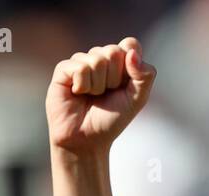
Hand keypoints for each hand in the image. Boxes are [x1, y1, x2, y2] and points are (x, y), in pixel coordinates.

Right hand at [46, 37, 154, 154]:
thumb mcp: (137, 99)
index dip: (131, 64)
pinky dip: (83, 85)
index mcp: (119, 62)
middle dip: (114, 78)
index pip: (130, 44)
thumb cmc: (112, 119)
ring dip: (98, 85)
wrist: (87, 139)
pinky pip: (80, 67)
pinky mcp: (63, 69)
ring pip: (97, 59)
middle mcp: (100, 58)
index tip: (125, 84)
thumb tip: (131, 52)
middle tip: (106, 93)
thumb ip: (145, 75)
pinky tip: (78, 93)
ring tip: (92, 96)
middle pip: (113, 51)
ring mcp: (81, 61)